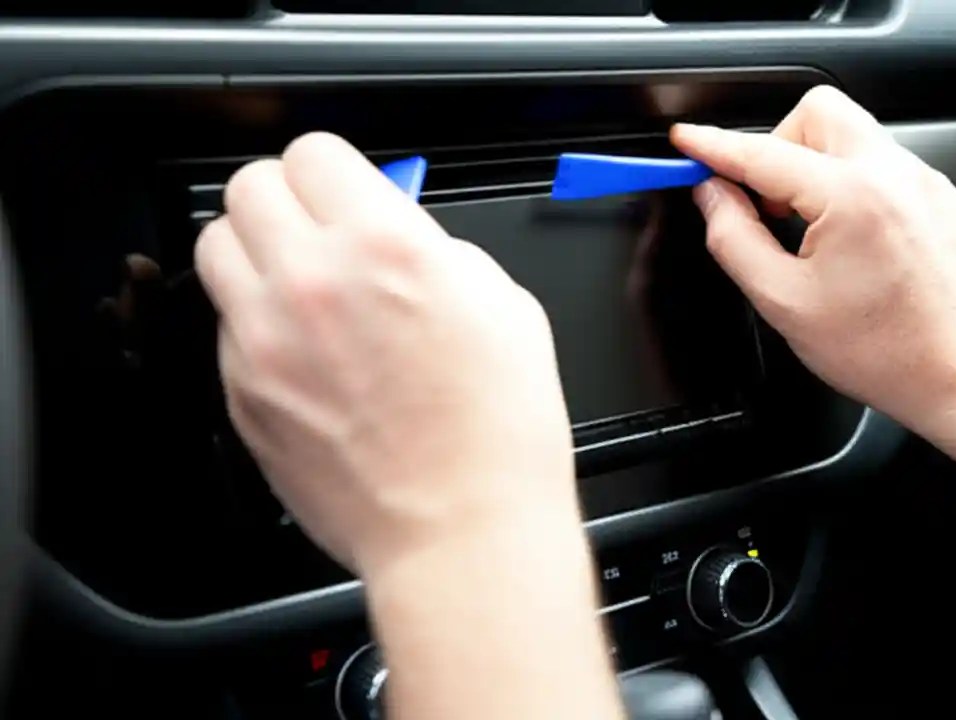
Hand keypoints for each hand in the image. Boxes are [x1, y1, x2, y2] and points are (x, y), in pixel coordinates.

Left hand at [194, 133, 575, 576]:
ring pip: (215, 247)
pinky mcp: (242, 393)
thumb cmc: (498, 431)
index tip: (344, 190)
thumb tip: (402, 238)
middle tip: (315, 229)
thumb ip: (438, 252)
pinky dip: (255, 325)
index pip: (313, 152)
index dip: (334, 171)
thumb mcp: (505, 307)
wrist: (460, 530)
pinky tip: (304, 354)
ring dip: (254, 251)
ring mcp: (264, 338)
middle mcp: (312, 280)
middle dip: (286, 200)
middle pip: (248, 188)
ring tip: (295, 282)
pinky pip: (225, 326)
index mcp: (386, 244)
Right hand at [671, 86, 955, 430]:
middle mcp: (894, 174)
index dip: (714, 146)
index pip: (762, 151)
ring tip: (806, 226)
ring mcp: (923, 181)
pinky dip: (848, 182)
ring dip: (813, 164)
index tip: (688, 142)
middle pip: (816, 112)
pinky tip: (844, 236)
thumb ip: (734, 239)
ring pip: (851, 132)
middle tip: (763, 199)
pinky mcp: (939, 196)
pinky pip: (881, 162)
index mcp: (852, 196)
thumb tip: (712, 197)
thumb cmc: (886, 351)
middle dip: (776, 144)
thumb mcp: (784, 302)